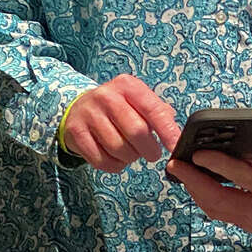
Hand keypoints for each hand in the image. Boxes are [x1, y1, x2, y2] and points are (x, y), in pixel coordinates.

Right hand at [63, 75, 180, 170]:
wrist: (78, 107)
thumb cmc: (116, 107)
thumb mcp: (137, 100)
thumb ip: (158, 112)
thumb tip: (175, 133)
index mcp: (127, 86)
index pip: (153, 109)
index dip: (167, 131)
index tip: (175, 146)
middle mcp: (106, 96)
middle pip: (136, 131)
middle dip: (149, 149)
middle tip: (152, 154)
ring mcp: (89, 114)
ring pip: (119, 148)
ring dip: (130, 158)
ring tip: (131, 152)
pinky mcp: (76, 132)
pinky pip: (101, 160)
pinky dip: (114, 165)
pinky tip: (116, 158)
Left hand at [167, 134, 251, 231]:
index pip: (241, 176)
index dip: (217, 164)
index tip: (198, 153)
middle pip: (220, 199)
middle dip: (194, 182)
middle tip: (175, 165)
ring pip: (216, 209)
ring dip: (195, 191)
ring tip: (180, 172)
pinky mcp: (249, 221)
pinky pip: (220, 211)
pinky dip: (204, 197)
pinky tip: (195, 182)